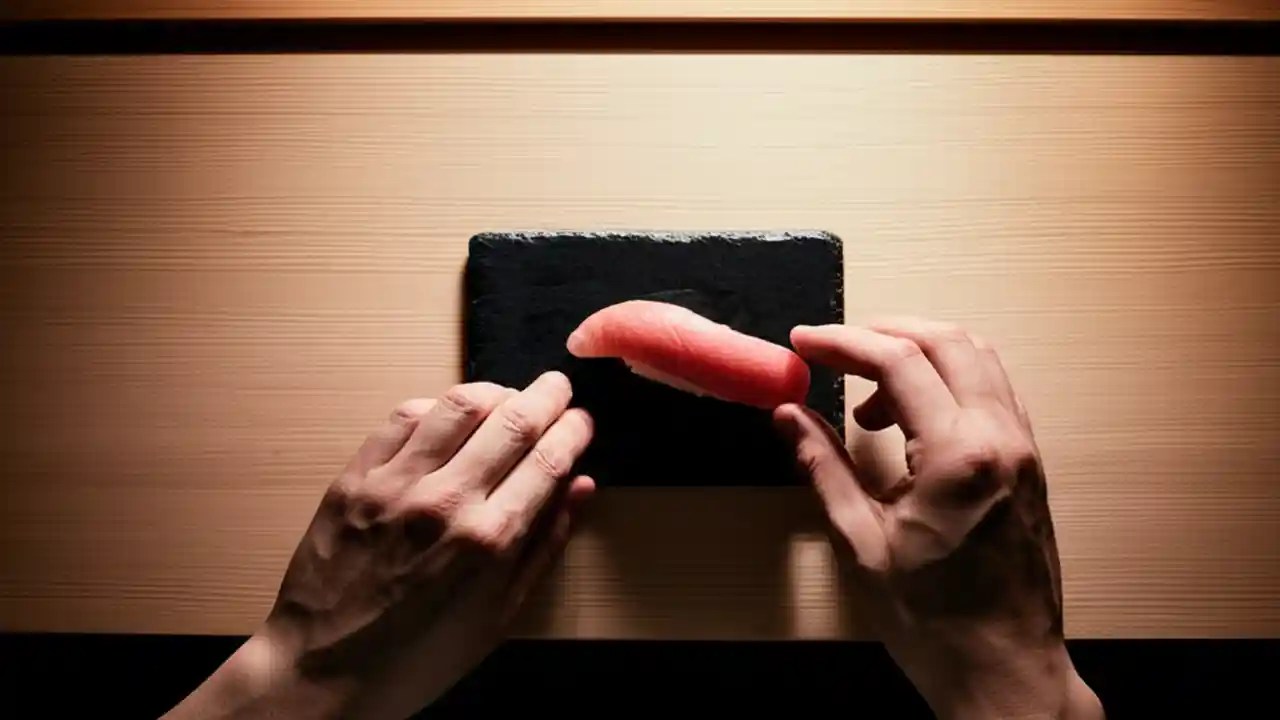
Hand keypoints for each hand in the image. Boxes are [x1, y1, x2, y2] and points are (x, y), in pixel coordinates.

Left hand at [164, 371, 595, 719]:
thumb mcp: (500, 616)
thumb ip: (545, 546)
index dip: (575, 429)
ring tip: (507, 397)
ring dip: (494, 391)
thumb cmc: (420, 655)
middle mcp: (447, 501)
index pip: (549, 458)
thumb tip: (582, 486)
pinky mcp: (355, 478)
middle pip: (512, 419)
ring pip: (458, 404)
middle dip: (547, 395)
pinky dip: (436, 405)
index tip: (583, 420)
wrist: (324, 670)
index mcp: (491, 540)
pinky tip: (449, 415)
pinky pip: (403, 417)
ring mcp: (396, 484)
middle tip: (558, 387)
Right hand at [775, 318, 1102, 719]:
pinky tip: (910, 419)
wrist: (1006, 670)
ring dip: (919, 355)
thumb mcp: (863, 542)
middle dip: (883, 333)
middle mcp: (1003, 439)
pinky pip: (992, 392)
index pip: (899, 363)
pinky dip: (948, 382)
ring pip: (977, 358)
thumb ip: (824, 467)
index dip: (843, 342)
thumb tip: (788, 416)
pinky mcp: (1030, 464)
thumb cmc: (935, 621)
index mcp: (960, 456)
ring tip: (869, 400)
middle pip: (947, 341)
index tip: (804, 342)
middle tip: (834, 350)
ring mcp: (1024, 449)